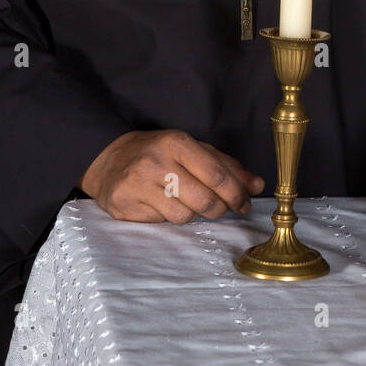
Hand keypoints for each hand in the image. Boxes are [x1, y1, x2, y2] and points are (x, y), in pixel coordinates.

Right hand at [78, 130, 265, 224]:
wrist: (108, 159)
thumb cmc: (158, 153)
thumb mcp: (192, 150)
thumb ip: (226, 167)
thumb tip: (256, 185)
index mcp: (176, 142)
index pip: (217, 175)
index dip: (236, 194)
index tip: (244, 203)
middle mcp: (156, 162)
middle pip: (203, 200)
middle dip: (218, 209)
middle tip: (219, 208)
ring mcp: (137, 185)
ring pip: (183, 216)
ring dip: (191, 214)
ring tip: (185, 201)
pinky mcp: (123, 205)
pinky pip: (160, 223)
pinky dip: (168, 217)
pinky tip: (162, 204)